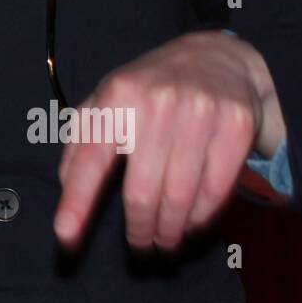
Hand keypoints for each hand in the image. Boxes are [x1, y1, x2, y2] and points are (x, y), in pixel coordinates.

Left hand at [53, 32, 282, 251]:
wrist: (219, 56)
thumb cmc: (151, 88)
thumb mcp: (107, 100)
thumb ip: (82, 141)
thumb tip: (66, 187)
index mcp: (117, 96)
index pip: (91, 159)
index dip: (76, 202)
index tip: (66, 238)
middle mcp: (156, 102)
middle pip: (140, 193)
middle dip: (139, 231)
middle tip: (141, 246)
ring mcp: (199, 112)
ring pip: (179, 199)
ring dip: (171, 232)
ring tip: (166, 241)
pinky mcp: (235, 125)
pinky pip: (215, 191)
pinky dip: (201, 218)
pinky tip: (192, 222)